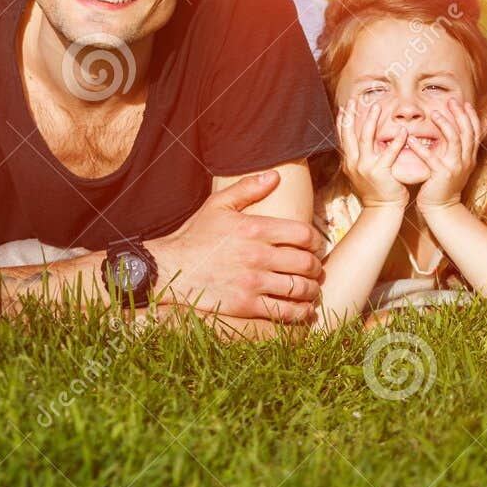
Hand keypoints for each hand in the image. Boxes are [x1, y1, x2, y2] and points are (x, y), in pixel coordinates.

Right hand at [148, 170, 325, 322]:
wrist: (168, 270)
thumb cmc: (194, 237)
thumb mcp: (217, 206)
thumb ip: (247, 189)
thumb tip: (275, 175)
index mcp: (254, 229)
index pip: (304, 234)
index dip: (318, 241)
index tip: (318, 246)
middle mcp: (257, 255)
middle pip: (306, 263)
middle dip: (317, 267)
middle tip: (317, 270)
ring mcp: (252, 282)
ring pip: (299, 288)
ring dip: (312, 290)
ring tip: (312, 289)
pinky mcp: (246, 305)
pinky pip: (284, 311)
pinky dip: (301, 312)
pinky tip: (304, 309)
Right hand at [339, 100, 408, 207]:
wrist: (382, 210)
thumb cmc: (377, 191)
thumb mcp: (364, 173)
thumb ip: (361, 158)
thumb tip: (363, 144)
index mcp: (349, 162)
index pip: (343, 137)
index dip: (343, 121)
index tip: (344, 107)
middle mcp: (354, 163)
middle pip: (350, 134)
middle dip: (352, 115)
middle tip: (355, 100)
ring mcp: (365, 167)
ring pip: (366, 138)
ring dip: (371, 121)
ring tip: (377, 106)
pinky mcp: (380, 172)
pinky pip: (388, 153)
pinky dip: (396, 141)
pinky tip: (402, 131)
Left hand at [415, 98, 480, 210]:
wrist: (443, 208)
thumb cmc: (444, 185)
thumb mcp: (455, 165)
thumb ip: (456, 150)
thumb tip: (453, 133)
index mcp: (469, 156)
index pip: (475, 132)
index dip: (470, 116)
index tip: (464, 103)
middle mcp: (466, 160)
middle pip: (467, 132)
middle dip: (460, 114)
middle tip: (451, 101)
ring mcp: (456, 167)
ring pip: (455, 141)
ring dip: (445, 125)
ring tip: (435, 114)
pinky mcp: (442, 175)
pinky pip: (432, 159)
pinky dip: (421, 148)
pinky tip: (411, 139)